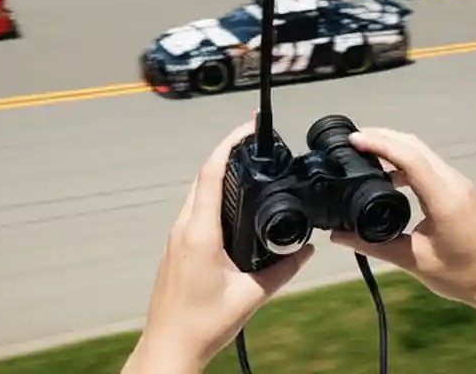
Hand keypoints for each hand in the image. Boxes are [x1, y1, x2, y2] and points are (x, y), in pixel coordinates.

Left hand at [123, 116, 316, 373]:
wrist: (170, 346)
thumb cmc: (200, 325)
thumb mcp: (251, 297)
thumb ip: (282, 270)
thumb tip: (305, 251)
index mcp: (200, 233)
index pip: (211, 173)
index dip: (229, 144)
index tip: (247, 129)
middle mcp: (183, 229)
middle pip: (202, 175)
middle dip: (227, 153)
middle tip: (252, 141)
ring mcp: (176, 237)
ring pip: (196, 192)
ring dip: (218, 173)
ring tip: (244, 163)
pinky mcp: (176, 247)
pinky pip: (194, 209)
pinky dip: (211, 194)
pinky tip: (229, 202)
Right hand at [329, 128, 475, 309]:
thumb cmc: (462, 275)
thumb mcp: (414, 261)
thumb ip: (374, 245)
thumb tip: (337, 235)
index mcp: (444, 199)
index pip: (409, 158)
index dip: (379, 144)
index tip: (353, 141)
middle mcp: (454, 183)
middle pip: (415, 146)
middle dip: (383, 137)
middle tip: (352, 141)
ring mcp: (460, 183)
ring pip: (423, 152)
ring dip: (395, 147)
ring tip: (365, 154)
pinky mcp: (460, 188)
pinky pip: (430, 164)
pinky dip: (407, 160)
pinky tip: (389, 176)